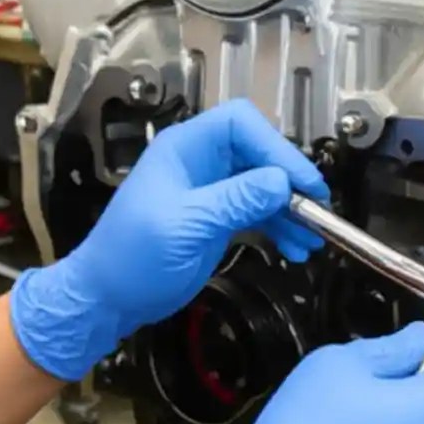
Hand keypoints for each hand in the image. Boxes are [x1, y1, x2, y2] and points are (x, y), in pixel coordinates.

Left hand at [10, 99, 328, 380]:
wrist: (107, 299)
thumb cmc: (131, 257)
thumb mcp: (185, 226)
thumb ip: (235, 201)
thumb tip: (282, 183)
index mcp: (185, 149)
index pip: (240, 124)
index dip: (274, 147)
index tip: (299, 180)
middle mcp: (201, 163)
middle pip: (259, 153)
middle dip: (290, 179)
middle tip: (316, 207)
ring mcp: (212, 191)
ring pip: (265, 186)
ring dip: (291, 209)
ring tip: (313, 236)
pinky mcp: (219, 219)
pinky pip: (259, 213)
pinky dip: (280, 228)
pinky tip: (296, 248)